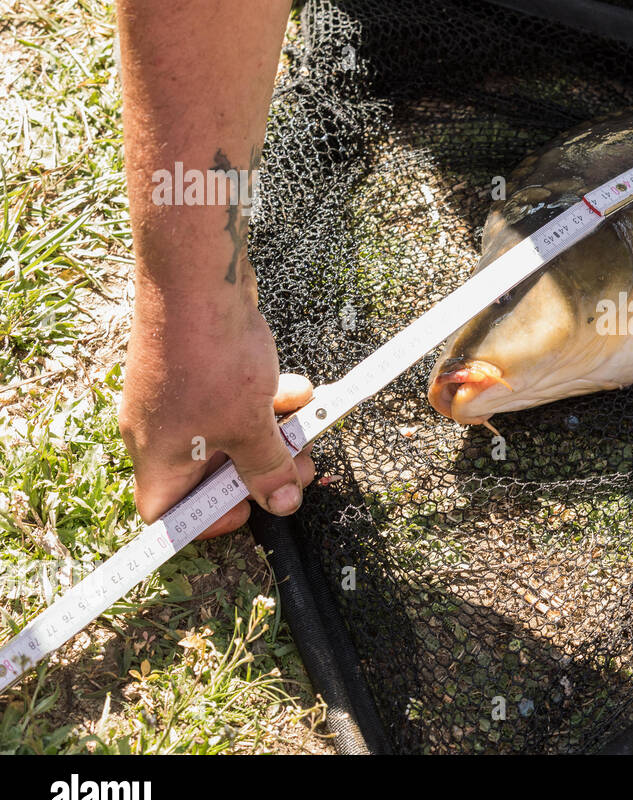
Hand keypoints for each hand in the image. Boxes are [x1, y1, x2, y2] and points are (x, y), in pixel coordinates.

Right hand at [119, 289, 315, 538]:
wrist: (199, 279)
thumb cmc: (212, 358)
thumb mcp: (249, 426)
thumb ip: (267, 468)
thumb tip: (283, 503)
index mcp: (157, 455)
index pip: (167, 513)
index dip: (210, 520)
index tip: (252, 507)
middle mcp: (161, 430)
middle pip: (211, 473)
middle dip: (263, 468)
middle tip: (301, 463)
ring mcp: (180, 397)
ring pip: (232, 432)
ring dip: (274, 431)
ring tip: (307, 422)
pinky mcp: (202, 369)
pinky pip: (237, 399)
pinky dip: (269, 398)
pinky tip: (299, 389)